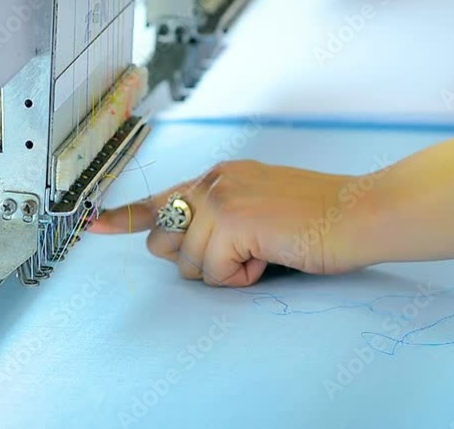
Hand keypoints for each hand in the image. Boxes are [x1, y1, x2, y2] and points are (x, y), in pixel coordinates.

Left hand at [89, 160, 370, 285]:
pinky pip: (213, 272)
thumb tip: (177, 246)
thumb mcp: (259, 210)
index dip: (124, 217)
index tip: (95, 225)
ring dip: (225, 271)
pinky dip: (241, 278)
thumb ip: (218, 219)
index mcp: (219, 177)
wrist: (358, 214)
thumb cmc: (318, 219)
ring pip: (189, 263)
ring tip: (265, 253)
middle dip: (196, 260)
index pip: (161, 199)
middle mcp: (213, 182)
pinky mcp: (231, 221)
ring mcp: (220, 199)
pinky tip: (269, 258)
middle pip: (166, 240)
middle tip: (243, 254)